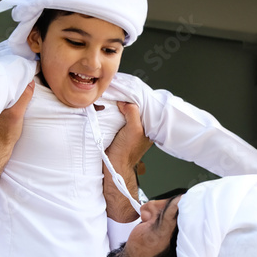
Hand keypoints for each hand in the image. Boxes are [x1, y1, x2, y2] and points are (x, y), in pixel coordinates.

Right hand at [103, 101, 151, 222]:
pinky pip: (116, 119)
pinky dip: (112, 114)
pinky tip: (108, 110)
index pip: (144, 108)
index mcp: (148, 128)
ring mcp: (128, 131)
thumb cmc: (125, 152)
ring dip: (118, 108)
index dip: (137, 99)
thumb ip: (133, 113)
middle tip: (119, 93)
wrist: (113, 165)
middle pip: (134, 110)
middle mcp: (139, 129)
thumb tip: (125, 102)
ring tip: (113, 100)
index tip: (128, 91)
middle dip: (127, 102)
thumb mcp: (134, 129)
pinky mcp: (117, 133)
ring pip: (124, 114)